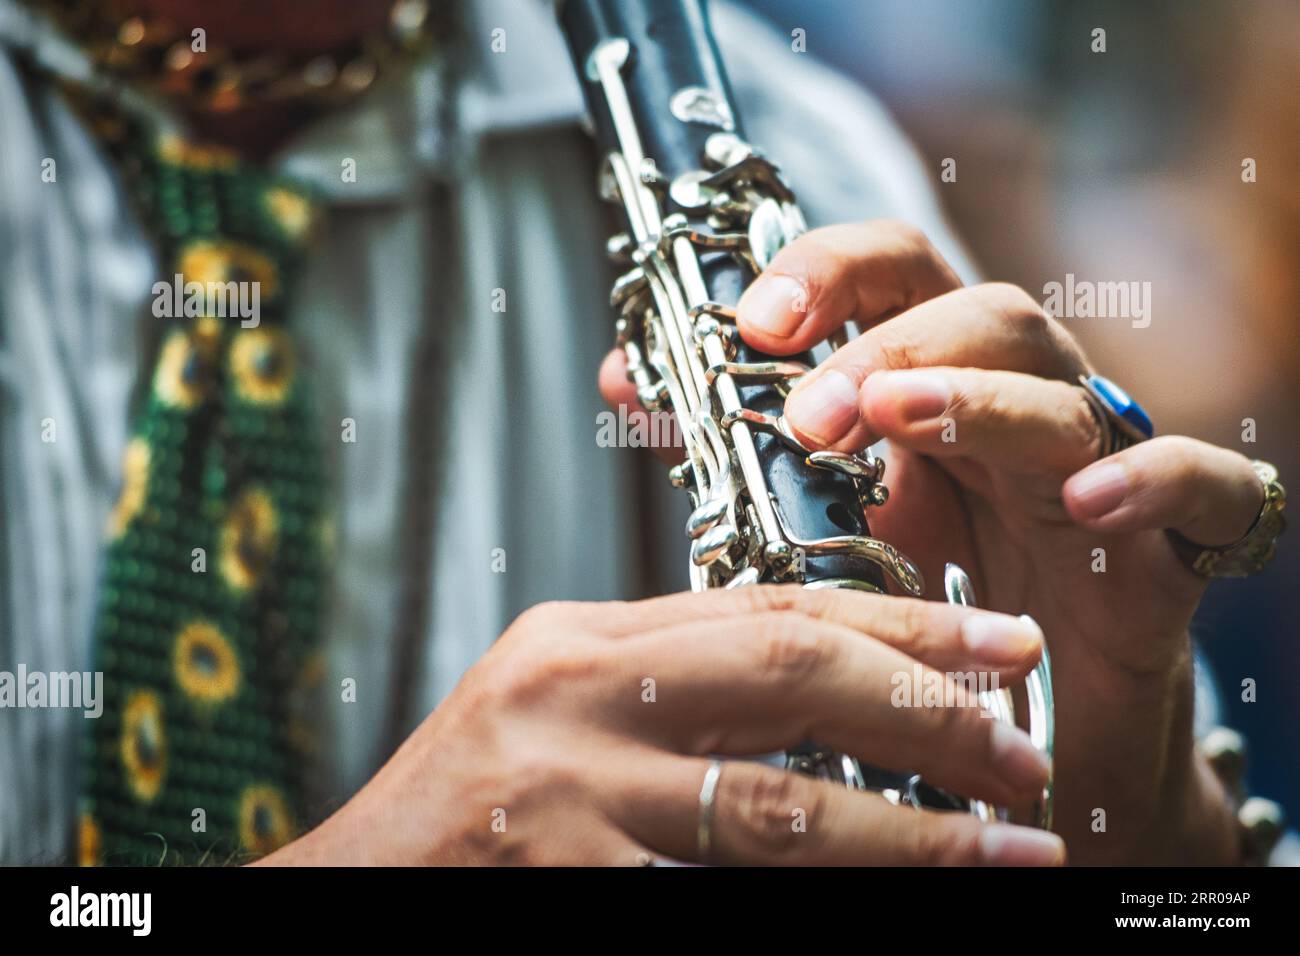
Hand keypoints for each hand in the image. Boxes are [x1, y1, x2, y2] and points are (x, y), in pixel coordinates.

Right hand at [259, 586, 1063, 865]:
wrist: (350, 891)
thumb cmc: (463, 812)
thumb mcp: (562, 713)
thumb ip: (670, 686)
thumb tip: (817, 686)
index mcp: (583, 643)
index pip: (767, 608)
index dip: (897, 626)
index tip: (994, 646)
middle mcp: (572, 696)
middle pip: (788, 672)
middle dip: (925, 705)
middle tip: (1024, 742)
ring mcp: (564, 792)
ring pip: (775, 803)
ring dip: (911, 829)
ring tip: (1008, 842)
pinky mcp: (562, 877)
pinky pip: (720, 888)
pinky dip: (820, 895)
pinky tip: (891, 899)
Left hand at [652, 219, 1253, 862]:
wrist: (1017, 750)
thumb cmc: (921, 620)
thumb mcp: (817, 526)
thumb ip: (732, 449)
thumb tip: (626, 375)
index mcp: (935, 392)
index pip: (899, 276)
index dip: (831, 273)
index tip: (754, 322)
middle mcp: (1018, 414)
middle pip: (983, 310)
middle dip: (889, 343)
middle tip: (807, 410)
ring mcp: (1095, 477)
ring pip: (1063, 392)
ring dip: (975, 397)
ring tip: (896, 422)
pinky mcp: (1167, 557)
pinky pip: (1206, 489)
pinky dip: (1155, 479)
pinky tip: (1085, 503)